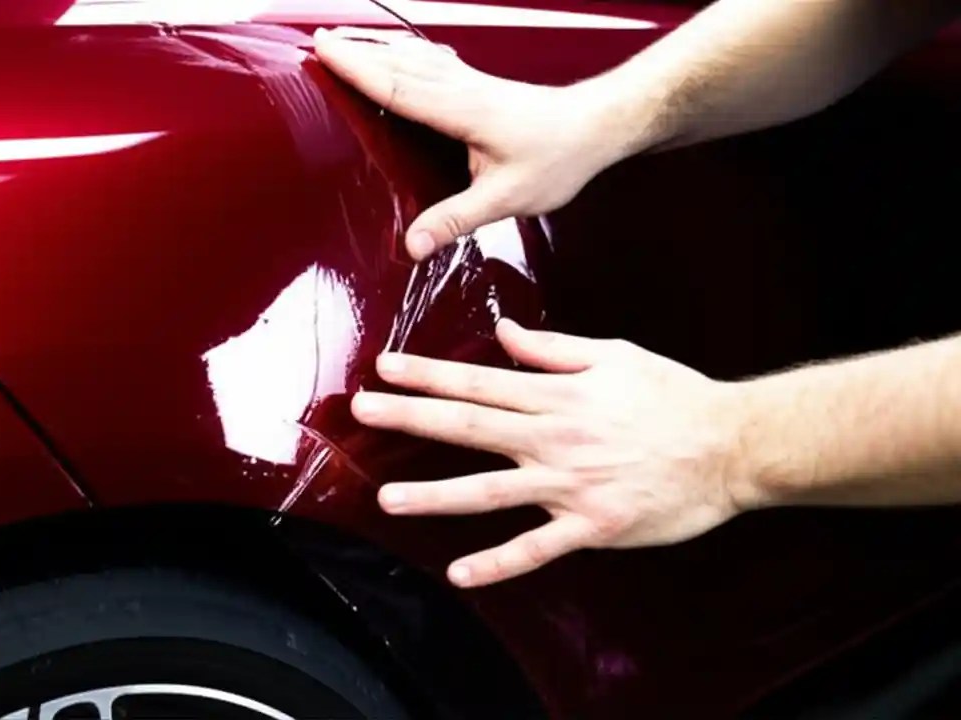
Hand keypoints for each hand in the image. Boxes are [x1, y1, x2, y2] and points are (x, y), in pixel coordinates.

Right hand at [313, 26, 640, 259]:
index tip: (325, 52)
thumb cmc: (558, 158)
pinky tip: (397, 52)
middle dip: (356, 50)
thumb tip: (412, 244)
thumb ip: (456, 220)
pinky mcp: (477, 86)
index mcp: (462, 111)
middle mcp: (462, 89)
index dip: (359, 69)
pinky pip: (429, 62)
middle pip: (398, 63)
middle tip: (319, 39)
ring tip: (345, 39)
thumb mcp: (506, 199)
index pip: (398, 86)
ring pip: (413, 57)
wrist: (597, 127)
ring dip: (376, 47)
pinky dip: (403, 53)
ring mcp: (470, 82)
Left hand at [350, 319, 755, 587]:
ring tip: (387, 498)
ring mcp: (570, 485)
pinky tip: (459, 573)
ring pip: (491, 490)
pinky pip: (537, 548)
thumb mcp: (613, 355)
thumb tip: (503, 333)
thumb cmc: (674, 396)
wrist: (732, 445)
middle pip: (469, 426)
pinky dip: (498, 562)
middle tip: (363, 411)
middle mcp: (554, 438)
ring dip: (436, 494)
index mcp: (558, 396)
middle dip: (412, 418)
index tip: (384, 369)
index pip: (478, 383)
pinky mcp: (591, 525)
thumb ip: (552, 348)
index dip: (427, 375)